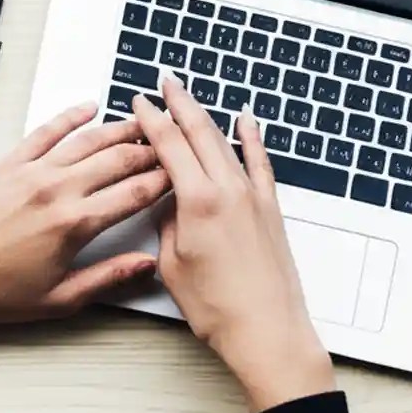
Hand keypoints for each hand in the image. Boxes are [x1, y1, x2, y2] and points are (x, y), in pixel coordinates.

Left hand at [0, 102, 170, 374]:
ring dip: (119, 128)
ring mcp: (32, 172)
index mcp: (75, 224)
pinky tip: (89, 107)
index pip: (136, 193)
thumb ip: (108, 278)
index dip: (166, 181)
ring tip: (142, 123)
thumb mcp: (60, 298)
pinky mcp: (10, 164)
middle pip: (118, 159)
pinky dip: (70, 116)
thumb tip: (148, 265)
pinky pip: (46, 131)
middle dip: (150, 151)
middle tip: (171, 145)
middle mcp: (57, 190)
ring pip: (87, 139)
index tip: (182, 175)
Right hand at [132, 78, 335, 412]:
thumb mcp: (173, 265)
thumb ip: (168, 225)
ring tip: (191, 96)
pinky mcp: (271, 209)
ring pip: (226, 141)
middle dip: (180, 102)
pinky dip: (252, 137)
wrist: (267, 331)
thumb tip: (168, 205)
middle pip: (199, 131)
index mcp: (198, 201)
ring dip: (206, 115)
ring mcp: (253, 196)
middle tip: (165, 81)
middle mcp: (228, 190)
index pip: (168, 145)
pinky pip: (260, 161)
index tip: (140, 101)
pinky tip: (246, 119)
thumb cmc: (219, 309)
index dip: (152, 119)